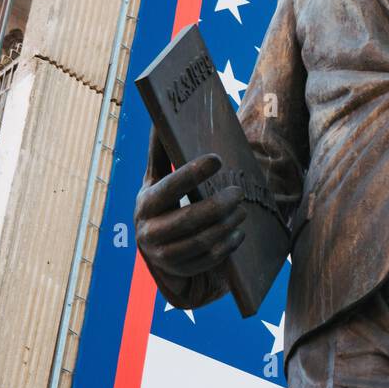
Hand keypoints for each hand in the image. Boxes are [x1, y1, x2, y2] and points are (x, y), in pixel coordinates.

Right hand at [134, 126, 246, 284]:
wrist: (153, 246)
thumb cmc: (161, 203)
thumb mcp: (156, 179)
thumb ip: (160, 151)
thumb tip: (160, 117)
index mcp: (145, 203)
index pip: (170, 187)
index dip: (193, 173)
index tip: (217, 159)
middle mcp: (149, 232)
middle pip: (189, 219)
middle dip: (218, 205)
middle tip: (239, 191)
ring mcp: (164, 255)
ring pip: (201, 241)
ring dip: (227, 224)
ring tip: (242, 210)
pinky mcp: (180, 270)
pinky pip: (208, 259)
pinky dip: (227, 245)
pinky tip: (239, 232)